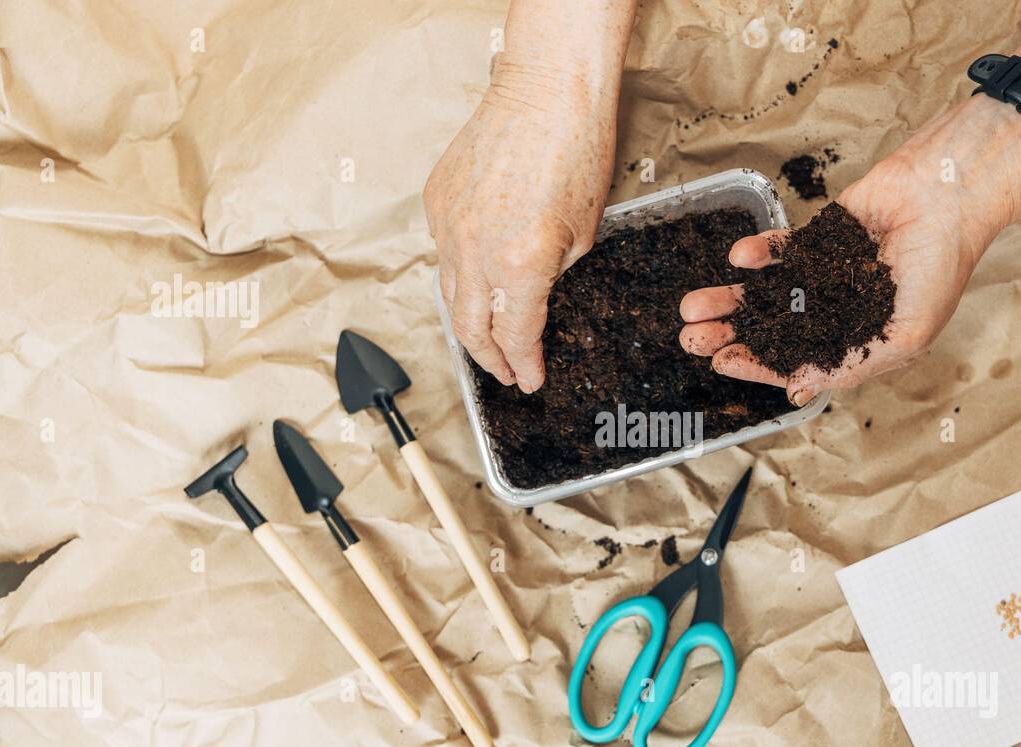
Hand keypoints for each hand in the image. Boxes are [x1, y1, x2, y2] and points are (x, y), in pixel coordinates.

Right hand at [424, 62, 618, 391]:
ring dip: (470, 322)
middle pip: (471, 328)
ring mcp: (449, 226)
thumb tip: (537, 293)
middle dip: (490, 359)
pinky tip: (477, 278)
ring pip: (450, 292)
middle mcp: (475, 252)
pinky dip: (459, 272)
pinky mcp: (437, 200)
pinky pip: (443, 250)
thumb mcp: (583, 234)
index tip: (530, 379)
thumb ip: (553, 274)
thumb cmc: (576, 151)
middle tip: (505, 374)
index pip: (515, 336)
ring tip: (487, 339)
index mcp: (519, 267)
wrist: (547, 92)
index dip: (524, 365)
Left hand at [680, 96, 1020, 404]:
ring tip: (691, 306)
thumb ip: (851, 366)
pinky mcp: (821, 236)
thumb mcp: (904, 336)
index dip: (759, 365)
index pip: (798, 363)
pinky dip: (757, 255)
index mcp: (859, 343)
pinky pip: (781, 250)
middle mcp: (839, 312)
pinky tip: (738, 259)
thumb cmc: (940, 268)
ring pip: (767, 293)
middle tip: (691, 337)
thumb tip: (798, 390)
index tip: (723, 362)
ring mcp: (828, 274)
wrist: (946, 195)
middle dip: (730, 335)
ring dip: (729, 300)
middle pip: (772, 330)